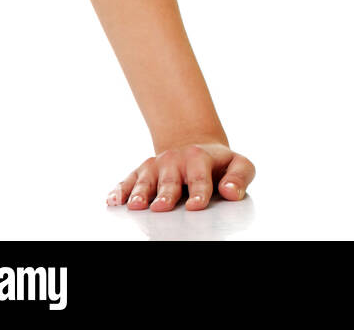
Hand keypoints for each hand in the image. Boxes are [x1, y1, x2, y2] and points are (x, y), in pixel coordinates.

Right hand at [106, 142, 254, 210]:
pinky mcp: (141, 172)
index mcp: (201, 159)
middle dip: (165, 194)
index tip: (197, 206)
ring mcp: (156, 166)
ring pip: (145, 180)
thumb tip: (231, 192)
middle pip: (170, 180)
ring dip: (139, 193)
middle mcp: (176, 161)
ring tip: (135, 206)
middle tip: (162, 207)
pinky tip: (113, 201)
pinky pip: (127, 180)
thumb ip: (240, 177)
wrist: (195, 146)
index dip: (199, 192)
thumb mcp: (239, 164)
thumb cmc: (218, 164)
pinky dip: (119, 190)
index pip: (200, 178)